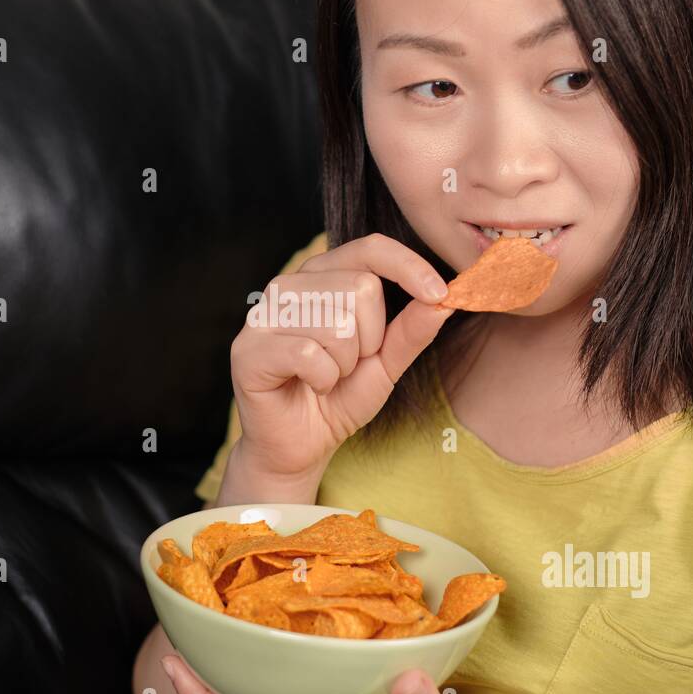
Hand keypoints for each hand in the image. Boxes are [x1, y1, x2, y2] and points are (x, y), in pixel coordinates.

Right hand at [229, 232, 454, 480]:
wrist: (301, 445)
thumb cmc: (338, 398)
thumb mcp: (387, 363)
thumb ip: (412, 330)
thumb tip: (444, 297)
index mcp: (322, 276)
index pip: (370, 248)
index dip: (408, 266)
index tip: (439, 293)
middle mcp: (289, 285)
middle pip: (360, 288)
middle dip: (371, 339)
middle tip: (349, 365)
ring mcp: (263, 314)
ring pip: (336, 323)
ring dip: (345, 364)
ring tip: (327, 376)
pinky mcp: (248, 349)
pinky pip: (309, 354)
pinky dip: (323, 379)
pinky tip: (310, 387)